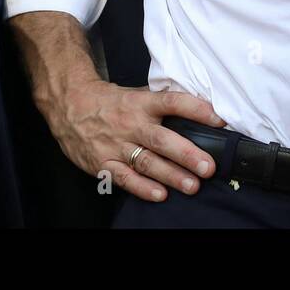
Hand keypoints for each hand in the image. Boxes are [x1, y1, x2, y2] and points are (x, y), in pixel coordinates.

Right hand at [49, 80, 224, 201]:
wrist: (69, 104)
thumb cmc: (110, 101)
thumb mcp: (136, 94)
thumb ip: (162, 104)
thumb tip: (199, 110)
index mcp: (141, 102)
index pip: (172, 102)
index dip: (197, 110)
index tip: (219, 120)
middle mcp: (130, 123)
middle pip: (161, 139)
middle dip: (186, 154)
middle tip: (208, 166)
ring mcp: (115, 145)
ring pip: (146, 162)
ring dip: (170, 175)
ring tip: (192, 185)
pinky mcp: (103, 162)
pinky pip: (124, 177)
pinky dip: (142, 188)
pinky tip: (160, 194)